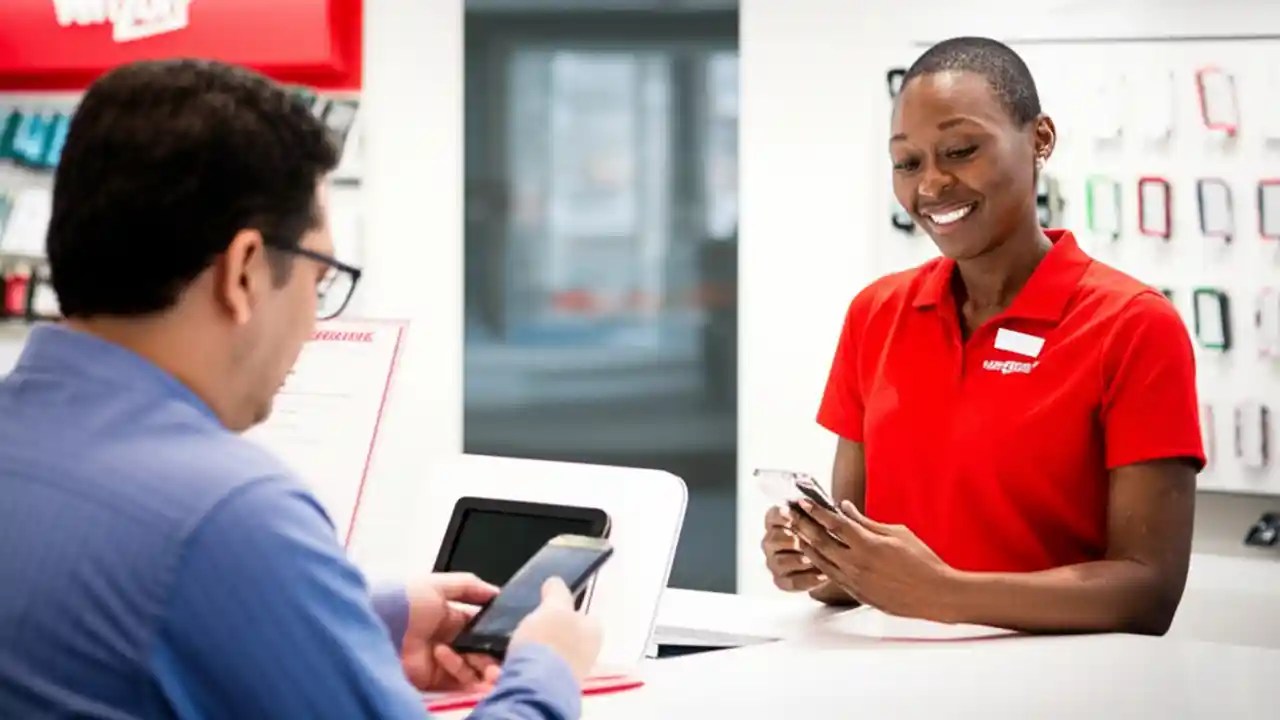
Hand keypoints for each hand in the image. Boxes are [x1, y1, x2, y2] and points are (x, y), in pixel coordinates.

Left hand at [400, 573, 501, 691]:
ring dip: (483, 665)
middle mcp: (449, 640)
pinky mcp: (435, 680)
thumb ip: (469, 586)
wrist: (379, 623)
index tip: (508, 630)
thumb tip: (496, 592)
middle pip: (482, 650)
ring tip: (480, 658)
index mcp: (451, 617)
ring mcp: (442, 662)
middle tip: (503, 651)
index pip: (482, 627)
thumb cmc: (405, 599)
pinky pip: (459, 681)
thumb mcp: (438, 583)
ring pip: (476, 669)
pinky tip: (448, 656)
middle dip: (494, 652)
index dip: (496, 629)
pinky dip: (461, 672)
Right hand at [510, 578, 601, 681]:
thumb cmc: (550, 642)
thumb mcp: (554, 607)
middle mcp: (585, 653)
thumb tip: (556, 581)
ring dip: (524, 649)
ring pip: (541, 654)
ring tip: (506, 644)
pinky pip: (528, 671)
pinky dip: (515, 666)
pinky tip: (501, 664)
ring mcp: (566, 673)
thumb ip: (556, 592)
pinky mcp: (545, 688)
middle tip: (522, 624)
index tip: (544, 604)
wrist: (535, 688)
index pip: (582, 614)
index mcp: (593, 631)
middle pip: (560, 634)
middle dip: (539, 630)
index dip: (563, 607)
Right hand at [761, 504, 825, 591]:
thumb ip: (831, 515)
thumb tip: (844, 505)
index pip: (773, 516)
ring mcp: (774, 562)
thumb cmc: (824, 534)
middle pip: (772, 539)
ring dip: (797, 560)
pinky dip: (807, 579)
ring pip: (780, 562)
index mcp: (778, 522)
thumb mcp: (827, 521)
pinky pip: (791, 582)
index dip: (779, 515)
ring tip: (812, 559)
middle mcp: (771, 542)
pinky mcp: (782, 580)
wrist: (829, 561)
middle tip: (798, 540)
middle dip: (786, 539)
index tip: (787, 513)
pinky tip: (822, 575)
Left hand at [789, 498, 955, 621]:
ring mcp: (855, 582)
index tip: (803, 502)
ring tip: (796, 533)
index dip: (816, 511)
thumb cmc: (922, 561)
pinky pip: (832, 576)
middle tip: (791, 515)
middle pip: (821, 542)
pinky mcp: (857, 594)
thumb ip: (867, 522)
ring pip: (821, 562)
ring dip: (807, 546)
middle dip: (803, 526)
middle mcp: (857, 564)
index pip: (835, 524)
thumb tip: (845, 508)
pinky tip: (813, 556)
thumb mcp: (897, 533)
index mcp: (868, 546)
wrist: (935, 595)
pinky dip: (820, 564)